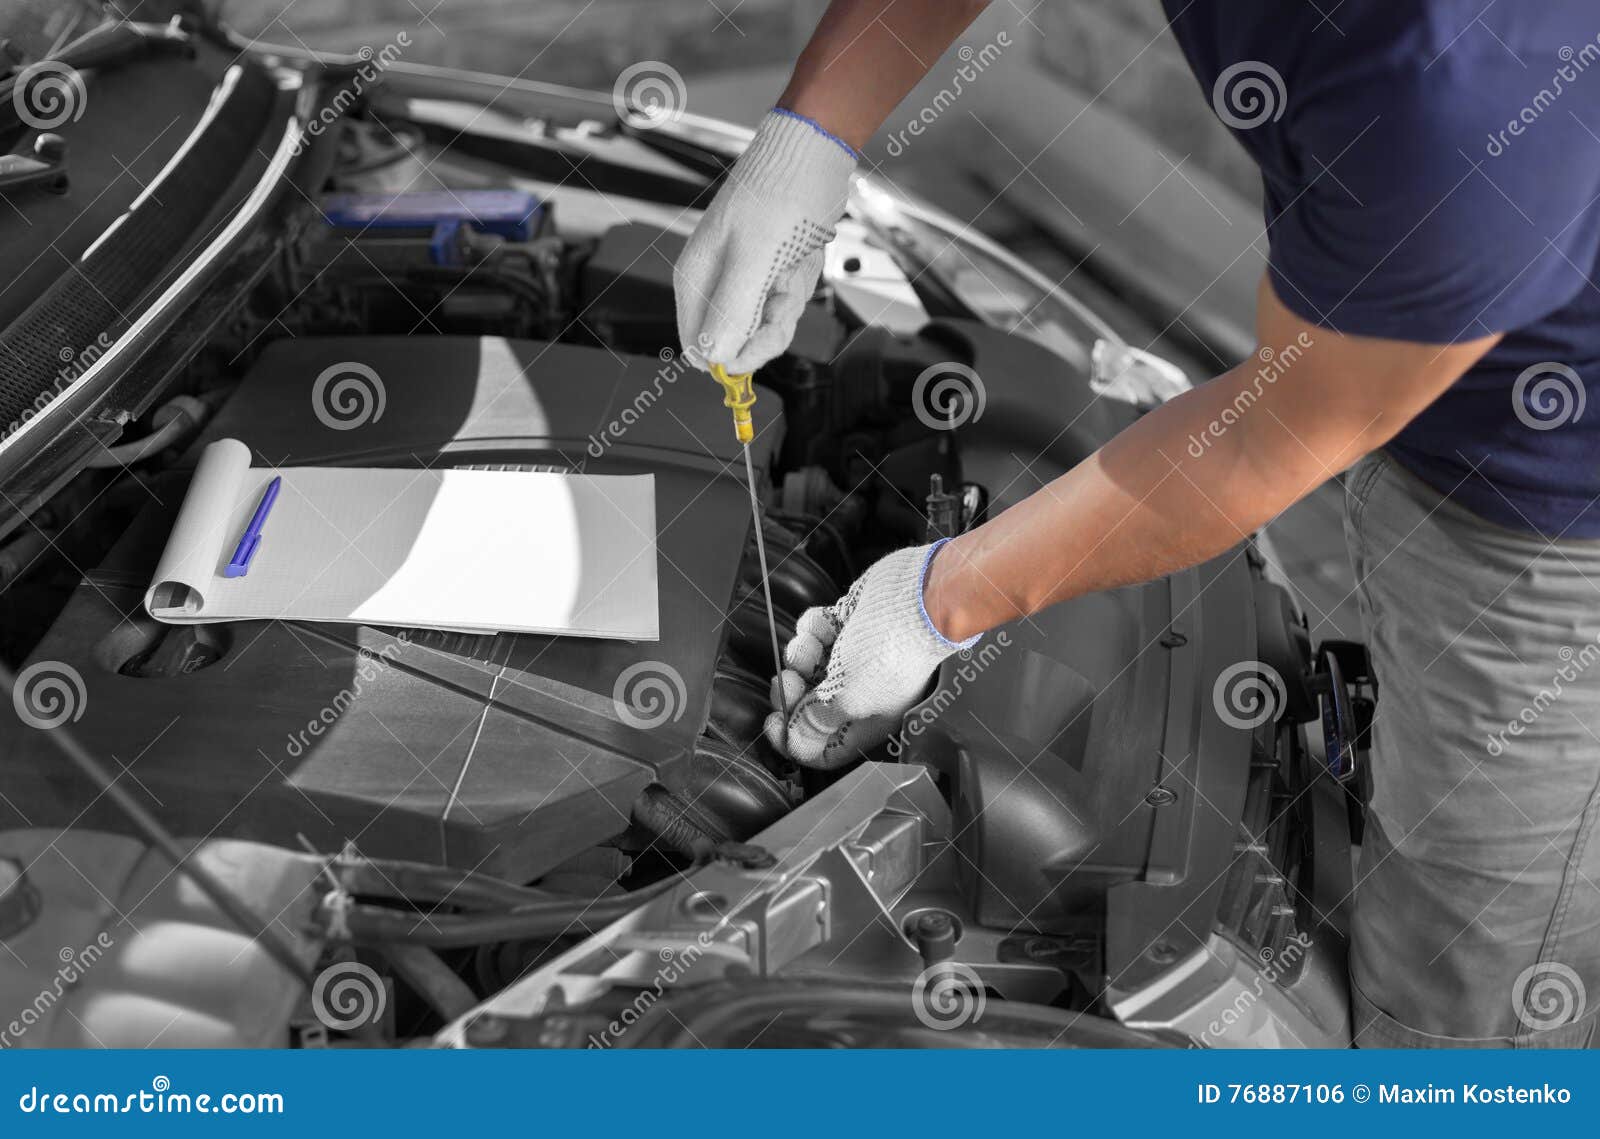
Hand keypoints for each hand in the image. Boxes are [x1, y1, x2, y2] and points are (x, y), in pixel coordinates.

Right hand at [674, 109, 856, 374]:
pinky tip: (801, 258)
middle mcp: (715, 283)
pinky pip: (785, 302)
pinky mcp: (770, 272)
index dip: (733, 354)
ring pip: (767, 323)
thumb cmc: (781, 194)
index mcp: (696, 280)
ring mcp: (744, 278)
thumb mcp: (756, 257)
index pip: (699, 347)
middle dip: (771, 322)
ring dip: (790, 300)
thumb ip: (731, 310)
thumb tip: (713, 358)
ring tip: (793, 262)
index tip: (762, 335)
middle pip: (738, 341)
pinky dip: (800, 285)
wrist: (813, 151)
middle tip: (784, 286)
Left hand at [765, 541, 978, 768]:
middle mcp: (861, 693)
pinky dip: (814, 627)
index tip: (775, 721)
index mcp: (866, 720)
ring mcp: (854, 659)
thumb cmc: (895, 648)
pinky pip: (817, 633)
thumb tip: (795, 739)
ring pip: (809, 665)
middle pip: (809, 705)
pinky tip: (827, 623)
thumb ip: (816, 721)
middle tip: (788, 679)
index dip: (795, 739)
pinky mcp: (850, 627)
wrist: (917, 597)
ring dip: (802, 654)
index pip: (824, 748)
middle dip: (792, 690)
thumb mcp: (848, 697)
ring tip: (814, 644)